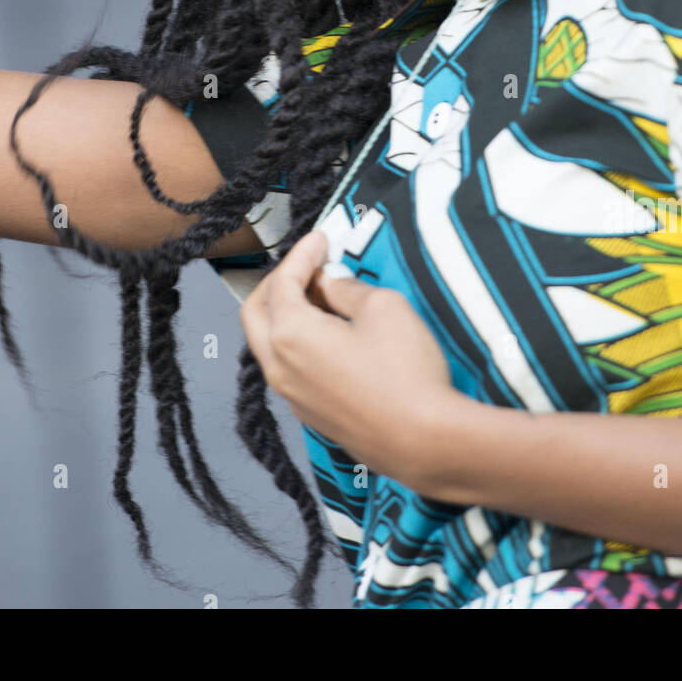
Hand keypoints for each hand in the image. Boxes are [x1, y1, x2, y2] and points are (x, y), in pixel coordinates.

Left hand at [239, 228, 458, 489]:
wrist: (424, 441)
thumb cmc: (405, 371)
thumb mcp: (383, 307)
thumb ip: (347, 289)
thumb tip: (331, 283)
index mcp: (290, 334)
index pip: (283, 281)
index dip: (301, 253)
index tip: (321, 239)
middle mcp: (280, 367)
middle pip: (257, 312)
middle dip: (279, 282)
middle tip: (309, 265)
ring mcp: (293, 396)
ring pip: (270, 343)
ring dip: (287, 313)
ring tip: (323, 296)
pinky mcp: (312, 415)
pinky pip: (290, 368)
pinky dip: (298, 342)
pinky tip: (331, 334)